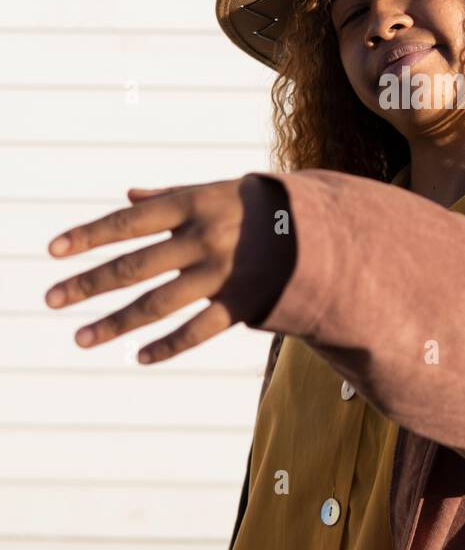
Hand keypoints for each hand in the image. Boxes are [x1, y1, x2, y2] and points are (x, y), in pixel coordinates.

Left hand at [43, 176, 292, 363]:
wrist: (327, 232)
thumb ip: (172, 197)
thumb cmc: (261, 207)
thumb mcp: (218, 192)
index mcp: (194, 204)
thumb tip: (128, 196)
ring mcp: (222, 274)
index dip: (89, 235)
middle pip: (134, 266)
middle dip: (88, 284)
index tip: (53, 250)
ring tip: (80, 338)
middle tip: (51, 299)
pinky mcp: (242, 304)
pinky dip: (167, 346)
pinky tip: (139, 357)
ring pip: (157, 304)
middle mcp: (203, 239)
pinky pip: (197, 331)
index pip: (129, 221)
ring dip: (115, 323)